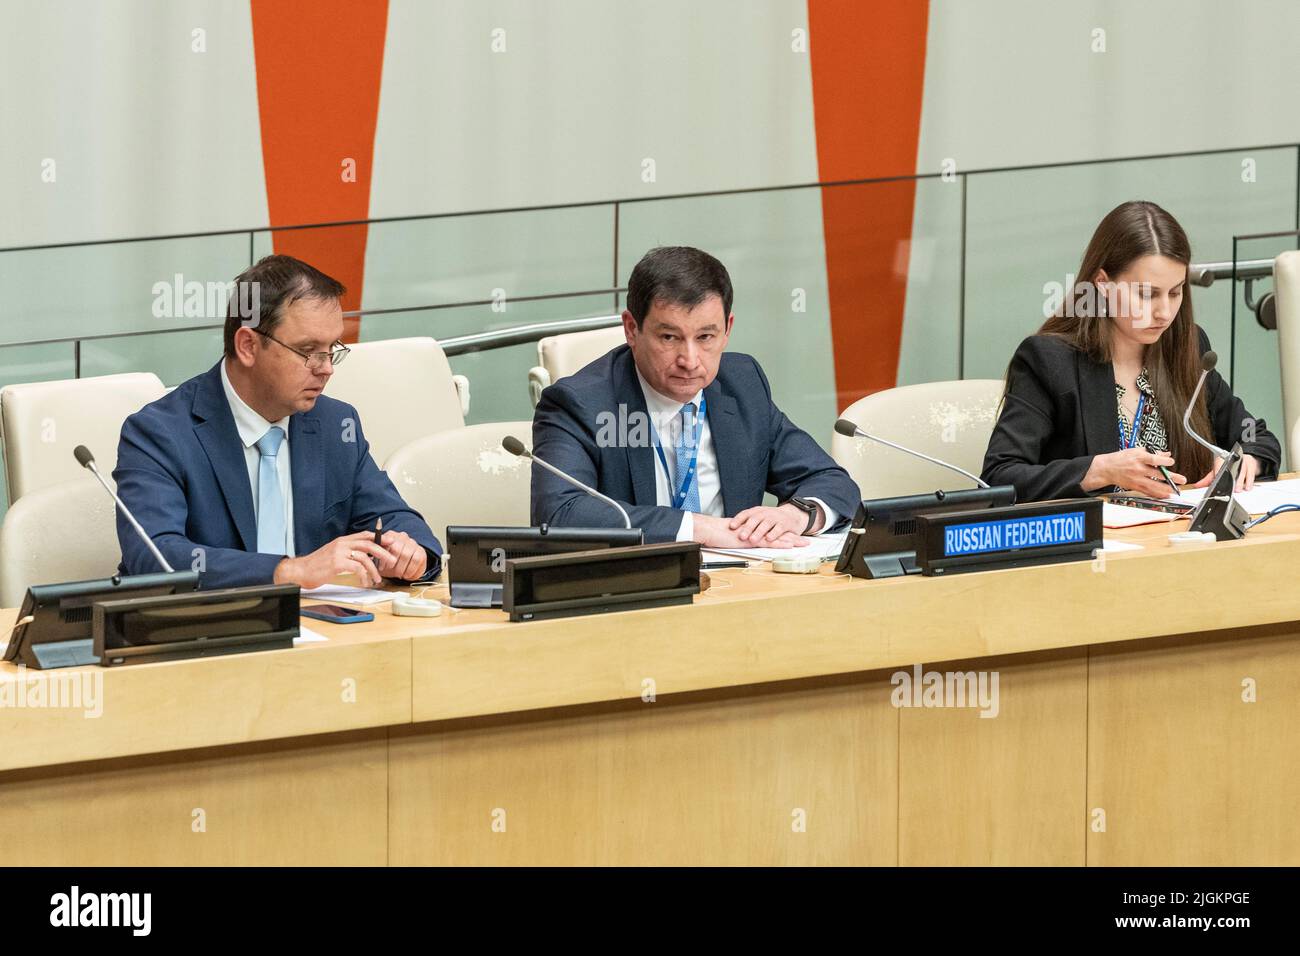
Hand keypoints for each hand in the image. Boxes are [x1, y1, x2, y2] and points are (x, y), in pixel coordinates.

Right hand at [274, 531, 398, 588]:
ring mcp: (339, 552)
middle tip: (392, 560)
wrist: (300, 571)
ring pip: (365, 557)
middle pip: (369, 544)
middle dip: (383, 552)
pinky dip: (364, 576)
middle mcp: (342, 544)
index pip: (365, 535)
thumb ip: (348, 551)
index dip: (380, 538)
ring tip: (377, 579)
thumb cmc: (317, 565)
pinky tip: (364, 582)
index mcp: (343, 540)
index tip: (392, 543)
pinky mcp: (337, 563)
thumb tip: (365, 556)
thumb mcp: (334, 554)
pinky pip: (357, 568)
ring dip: (374, 569)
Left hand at [375, 529, 427, 580]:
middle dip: (393, 564)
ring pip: (407, 555)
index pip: (386, 544)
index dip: (383, 558)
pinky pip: (416, 560)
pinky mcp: (421, 551)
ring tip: (399, 574)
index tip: (381, 568)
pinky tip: (406, 575)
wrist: (405, 568)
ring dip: (401, 568)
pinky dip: (410, 570)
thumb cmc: (390, 564)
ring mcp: (413, 543)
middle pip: (397, 549)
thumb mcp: (380, 561)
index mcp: (390, 536)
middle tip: (391, 571)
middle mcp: (402, 536)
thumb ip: (375, 558)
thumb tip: (369, 561)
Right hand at [691, 513, 803, 549]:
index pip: (773, 533)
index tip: (796, 539)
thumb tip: (746, 544)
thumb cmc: (719, 535)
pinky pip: (769, 541)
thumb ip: (742, 540)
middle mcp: (758, 532)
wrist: (712, 531)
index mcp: (755, 531)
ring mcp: (756, 535)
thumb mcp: (734, 539)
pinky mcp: (752, 540)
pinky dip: (780, 543)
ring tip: (804, 544)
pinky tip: (789, 545)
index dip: (786, 536)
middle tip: (806, 542)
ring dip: (792, 541)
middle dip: (794, 538)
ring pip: (778, 537)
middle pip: (779, 534)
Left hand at [729, 503, 817, 543]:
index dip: (738, 519)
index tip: (731, 526)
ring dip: (758, 532)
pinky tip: (769, 539)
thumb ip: (748, 523)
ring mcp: (776, 518)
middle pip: (755, 519)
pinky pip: (779, 528)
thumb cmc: (773, 518)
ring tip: (752, 540)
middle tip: (741, 536)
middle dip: (747, 528)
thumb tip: (730, 529)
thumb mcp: (760, 517)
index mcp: (757, 511)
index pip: (746, 513)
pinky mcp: (785, 524)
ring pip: (766, 524)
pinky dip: (774, 534)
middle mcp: (766, 513)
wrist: (793, 514)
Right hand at [1083, 448, 1184, 497]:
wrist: (1106, 469)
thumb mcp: (1136, 451)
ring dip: (1167, 489)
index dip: (1164, 461)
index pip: (1154, 460)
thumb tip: (1166, 454)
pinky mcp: (1135, 486)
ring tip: (1176, 490)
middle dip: (1171, 478)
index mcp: (1138, 458)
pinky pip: (1148, 492)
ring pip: (1154, 486)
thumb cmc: (1121, 458)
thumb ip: (1152, 453)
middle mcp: (1138, 469)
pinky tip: (1165, 495)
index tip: (1171, 462)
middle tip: (1182, 480)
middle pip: (1157, 474)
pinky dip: (1157, 494)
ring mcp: (1136, 479)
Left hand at [1188, 453, 1259, 492]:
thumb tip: (1197, 486)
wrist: (1244, 458)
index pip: (1218, 466)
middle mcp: (1232, 460)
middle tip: (1231, 489)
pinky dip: (1249, 481)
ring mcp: (1242, 461)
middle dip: (1231, 479)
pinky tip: (1247, 487)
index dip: (1217, 472)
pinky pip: (1251, 473)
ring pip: (1242, 471)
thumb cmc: (1229, 466)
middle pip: (1232, 469)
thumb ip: (1208, 479)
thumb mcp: (1217, 471)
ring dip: (1241, 481)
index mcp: (1222, 460)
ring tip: (1239, 489)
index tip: (1216, 480)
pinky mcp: (1251, 464)